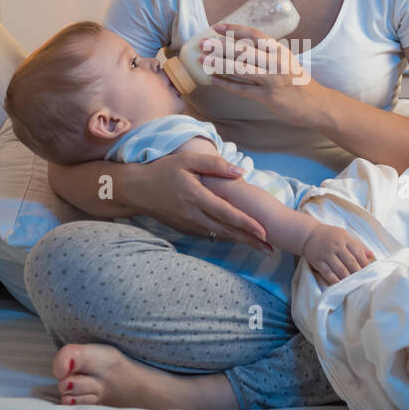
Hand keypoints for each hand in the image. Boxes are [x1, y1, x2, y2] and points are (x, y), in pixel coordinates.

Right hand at [122, 151, 273, 254]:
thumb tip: (241, 172)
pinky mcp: (184, 229)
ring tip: (260, 249)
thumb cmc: (163, 170)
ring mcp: (188, 225)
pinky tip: (237, 240)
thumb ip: (215, 165)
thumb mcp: (188, 160)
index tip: (264, 232)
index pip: (226, 213)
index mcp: (196, 196)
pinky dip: (225, 238)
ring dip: (240, 242)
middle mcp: (193, 215)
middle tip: (271, 249)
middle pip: (227, 231)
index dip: (246, 223)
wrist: (136, 189)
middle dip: (250, 241)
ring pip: (219, 236)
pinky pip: (209, 235)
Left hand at [200, 23, 329, 127]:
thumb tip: (242, 46)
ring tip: (202, 59)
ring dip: (219, 63)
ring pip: (240, 69)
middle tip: (203, 42)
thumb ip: (268, 54)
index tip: (217, 27)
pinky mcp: (268, 97)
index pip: (254, 35)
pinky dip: (226, 84)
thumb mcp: (287, 61)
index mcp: (280, 50)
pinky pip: (242, 90)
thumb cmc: (299, 82)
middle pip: (243, 51)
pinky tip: (213, 80)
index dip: (235, 29)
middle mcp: (276, 63)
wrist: (316, 104)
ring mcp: (272, 80)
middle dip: (220, 46)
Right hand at [302, 223, 374, 284]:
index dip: (365, 263)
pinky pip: (328, 273)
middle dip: (358, 273)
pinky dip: (335, 280)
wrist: (309, 234)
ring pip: (340, 269)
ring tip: (354, 285)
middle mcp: (337, 246)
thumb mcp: (344, 236)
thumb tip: (372, 255)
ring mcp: (327, 254)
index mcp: (345, 239)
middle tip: (364, 281)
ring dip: (348, 278)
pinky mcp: (318, 261)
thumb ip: (358, 245)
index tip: (371, 272)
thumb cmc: (330, 235)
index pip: (358, 252)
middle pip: (351, 262)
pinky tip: (340, 285)